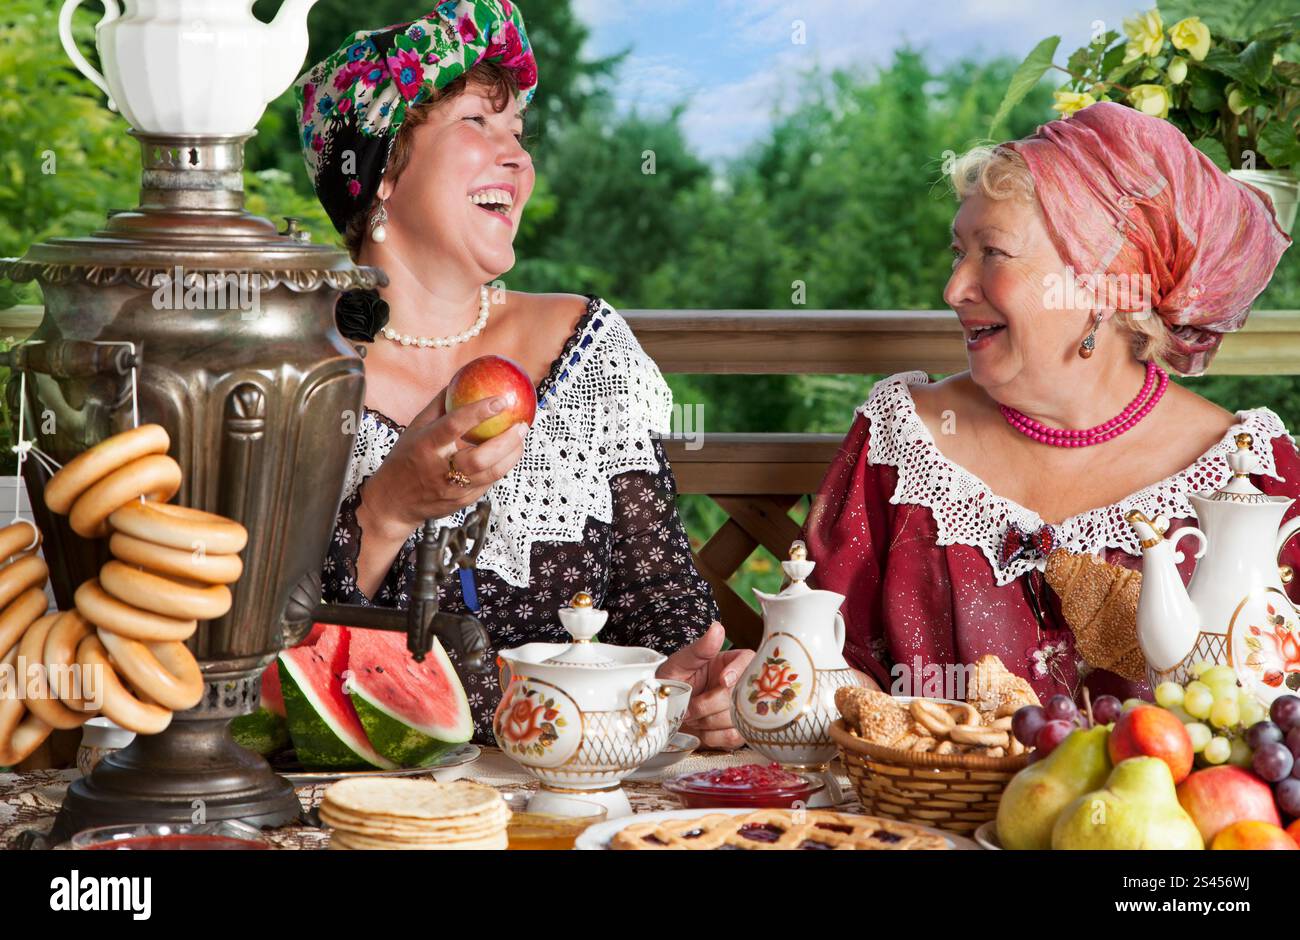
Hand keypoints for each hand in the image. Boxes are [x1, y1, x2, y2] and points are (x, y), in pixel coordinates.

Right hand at [369, 391, 527, 533]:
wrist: (394, 503)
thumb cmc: (404, 460)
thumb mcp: (414, 430)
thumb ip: (438, 407)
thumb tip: (459, 382)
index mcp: (425, 446)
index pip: (454, 426)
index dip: (479, 412)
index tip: (501, 399)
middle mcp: (440, 470)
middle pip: (481, 457)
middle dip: (507, 440)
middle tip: (522, 424)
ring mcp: (453, 489)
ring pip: (492, 473)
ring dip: (512, 454)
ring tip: (520, 437)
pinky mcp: (463, 502)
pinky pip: (490, 483)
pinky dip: (502, 466)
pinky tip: (509, 453)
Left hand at [657, 622, 753, 750]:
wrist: (664, 709)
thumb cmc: (673, 680)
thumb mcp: (682, 662)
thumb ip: (700, 648)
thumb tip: (717, 628)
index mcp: (733, 662)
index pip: (749, 662)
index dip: (739, 672)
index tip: (722, 680)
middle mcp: (741, 685)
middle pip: (741, 696)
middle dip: (710, 704)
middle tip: (689, 705)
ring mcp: (742, 710)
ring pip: (738, 719)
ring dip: (709, 721)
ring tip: (692, 716)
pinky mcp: (738, 730)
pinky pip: (733, 737)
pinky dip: (713, 737)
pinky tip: (701, 729)